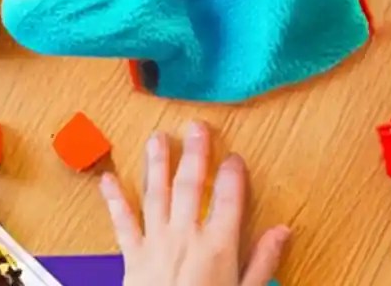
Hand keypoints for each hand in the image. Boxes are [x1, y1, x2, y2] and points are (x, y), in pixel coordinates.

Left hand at [100, 121, 289, 285]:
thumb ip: (262, 263)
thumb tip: (282, 232)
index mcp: (219, 247)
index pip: (229, 198)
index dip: (233, 174)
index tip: (235, 157)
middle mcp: (186, 237)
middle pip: (192, 186)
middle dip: (196, 154)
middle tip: (197, 128)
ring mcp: (156, 244)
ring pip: (156, 194)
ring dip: (157, 164)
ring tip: (157, 138)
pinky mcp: (132, 258)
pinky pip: (122, 224)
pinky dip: (114, 200)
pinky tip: (108, 179)